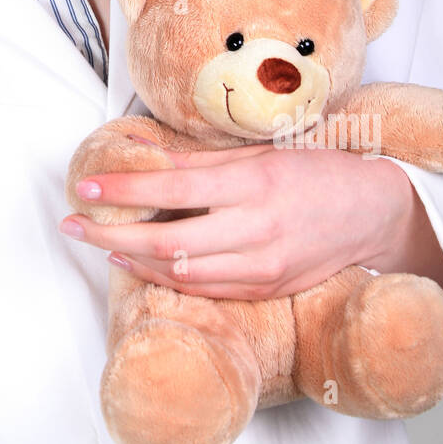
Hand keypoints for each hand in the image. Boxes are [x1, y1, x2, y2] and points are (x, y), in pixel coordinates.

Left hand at [58, 142, 411, 298]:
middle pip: (165, 241)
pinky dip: (164, 277)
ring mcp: (260, 266)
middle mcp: (255, 228)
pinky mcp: (265, 290)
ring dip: (131, 258)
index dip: (124, 190)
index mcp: (252, 184)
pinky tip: (138, 262)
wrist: (369, 213)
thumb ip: (198, 160)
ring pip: (178, 271)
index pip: (172, 187)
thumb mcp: (257, 153)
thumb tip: (142, 157)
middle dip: (110, 235)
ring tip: (99, 242)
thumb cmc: (312, 172)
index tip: (86, 189)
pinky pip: (203, 289)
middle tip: (73, 225)